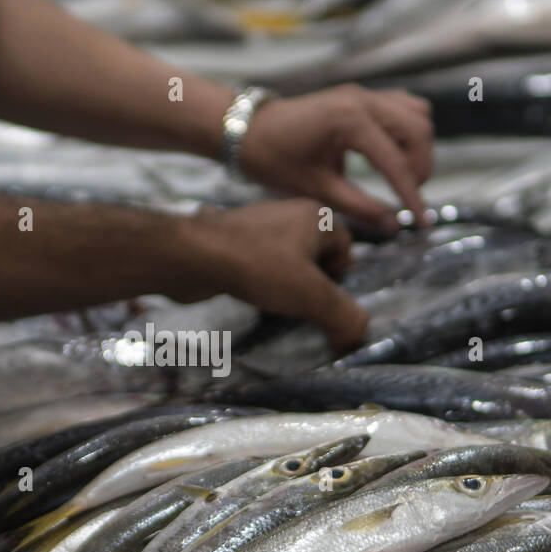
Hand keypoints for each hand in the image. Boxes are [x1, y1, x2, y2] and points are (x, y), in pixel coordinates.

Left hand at [183, 199, 367, 351]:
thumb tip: (358, 337)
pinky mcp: (232, 241)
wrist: (192, 256)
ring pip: (286, 263)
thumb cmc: (259, 267)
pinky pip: (259, 265)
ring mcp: (258, 226)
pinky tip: (249, 296)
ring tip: (272, 304)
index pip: (346, 248)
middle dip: (310, 286)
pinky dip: (259, 283)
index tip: (321, 297)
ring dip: (284, 287)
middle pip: (316, 258)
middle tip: (298, 306)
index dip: (339, 278)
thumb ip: (344, 317)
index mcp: (316, 215)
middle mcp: (289, 214)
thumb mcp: (312, 295)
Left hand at [237, 85, 433, 226]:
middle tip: (409, 198)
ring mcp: (363, 94)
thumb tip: (393, 225)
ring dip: (417, 147)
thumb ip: (358, 207)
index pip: (395, 162)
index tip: (422, 222)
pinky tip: (394, 155)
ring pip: (416, 115)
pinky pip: (402, 106)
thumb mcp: (315, 189)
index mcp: (348, 121)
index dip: (411, 195)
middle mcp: (362, 100)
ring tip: (403, 178)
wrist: (249, 131)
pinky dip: (408, 130)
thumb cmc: (274, 158)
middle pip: (417, 131)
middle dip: (420, 168)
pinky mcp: (362, 96)